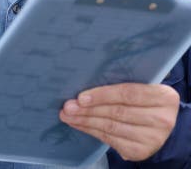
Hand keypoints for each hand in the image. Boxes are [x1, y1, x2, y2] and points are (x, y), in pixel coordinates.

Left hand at [59, 83, 179, 160]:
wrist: (157, 126)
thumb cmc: (142, 100)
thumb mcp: (140, 86)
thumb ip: (119, 83)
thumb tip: (83, 83)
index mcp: (164, 97)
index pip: (128, 94)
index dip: (102, 95)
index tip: (81, 97)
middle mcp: (163, 119)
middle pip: (117, 112)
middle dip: (88, 109)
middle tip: (68, 107)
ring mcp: (153, 138)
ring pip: (111, 127)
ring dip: (85, 121)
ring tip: (68, 115)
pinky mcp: (141, 151)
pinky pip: (110, 139)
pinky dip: (91, 131)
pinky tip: (78, 124)